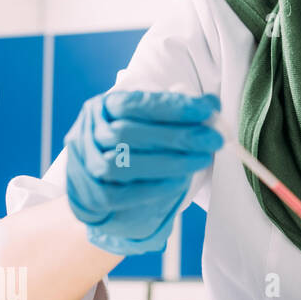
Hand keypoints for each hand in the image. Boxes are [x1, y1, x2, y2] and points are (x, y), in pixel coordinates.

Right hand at [65, 90, 222, 255]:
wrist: (98, 189)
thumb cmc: (133, 149)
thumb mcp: (148, 124)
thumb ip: (174, 113)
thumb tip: (211, 103)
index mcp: (103, 109)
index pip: (134, 103)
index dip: (172, 105)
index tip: (207, 108)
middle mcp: (89, 134)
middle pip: (127, 133)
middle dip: (177, 135)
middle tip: (214, 139)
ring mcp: (86, 166)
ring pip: (121, 163)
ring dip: (168, 162)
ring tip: (202, 160)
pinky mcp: (91, 197)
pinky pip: (121, 194)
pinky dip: (152, 188)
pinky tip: (179, 183)